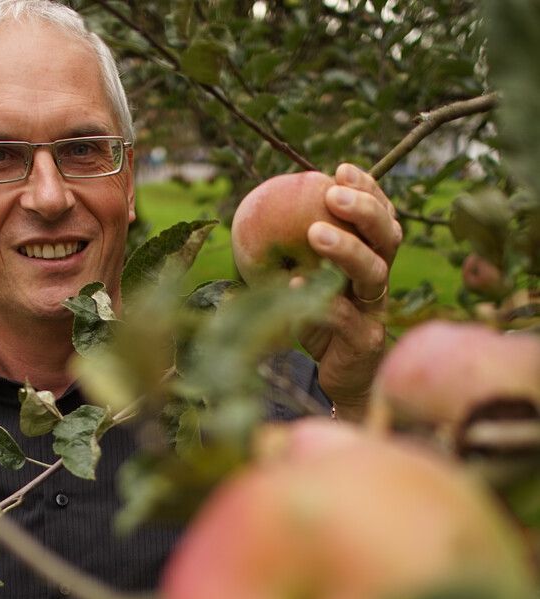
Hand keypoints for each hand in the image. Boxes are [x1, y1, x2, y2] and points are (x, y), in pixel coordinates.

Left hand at [298, 163, 401, 420]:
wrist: (339, 381)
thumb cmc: (320, 326)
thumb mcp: (306, 285)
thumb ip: (295, 256)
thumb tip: (256, 218)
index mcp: (371, 260)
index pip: (380, 216)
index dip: (368, 190)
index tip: (340, 169)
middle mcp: (379, 281)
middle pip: (388, 236)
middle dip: (365, 210)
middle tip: (332, 194)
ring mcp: (376, 312)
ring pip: (374, 273)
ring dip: (346, 249)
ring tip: (315, 232)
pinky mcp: (364, 341)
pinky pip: (346, 316)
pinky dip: (322, 298)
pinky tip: (295, 283)